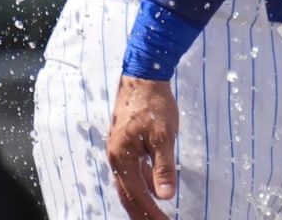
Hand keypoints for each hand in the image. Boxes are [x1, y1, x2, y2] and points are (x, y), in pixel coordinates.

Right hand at [106, 75, 180, 219]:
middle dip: (142, 213)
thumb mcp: (164, 136)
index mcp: (122, 157)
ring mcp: (118, 149)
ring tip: (155, 214)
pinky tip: (154, 188)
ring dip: (142, 200)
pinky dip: (142, 183)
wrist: (143, 76)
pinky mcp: (125, 143)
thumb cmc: (154, 104)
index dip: (150, 213)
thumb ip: (163, 168)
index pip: (136, 195)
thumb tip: (166, 195)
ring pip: (129, 183)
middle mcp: (116, 156)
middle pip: (127, 194)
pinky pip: (132, 170)